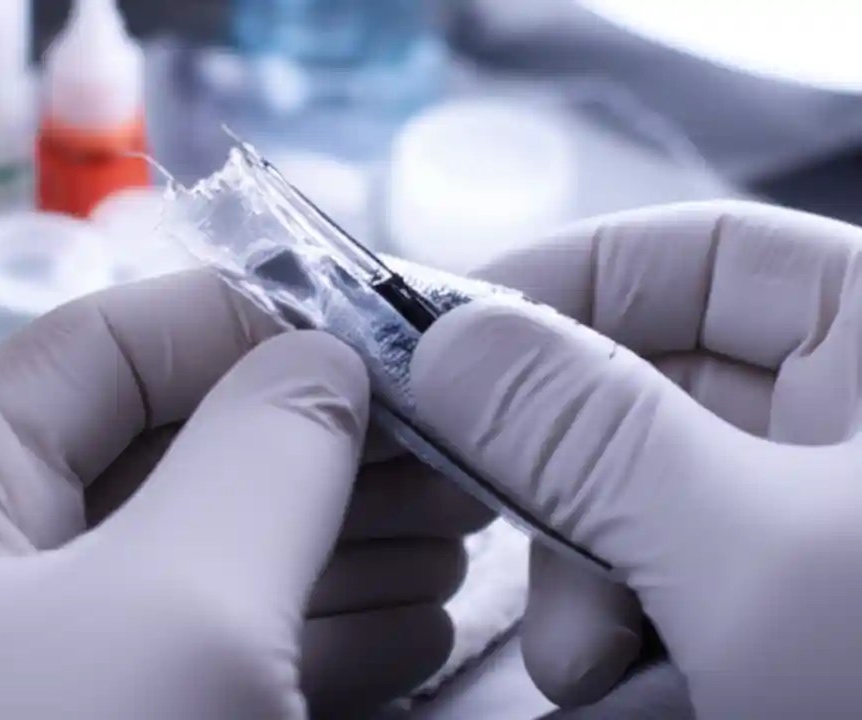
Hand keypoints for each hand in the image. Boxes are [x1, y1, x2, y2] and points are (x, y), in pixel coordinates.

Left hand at [0, 272, 491, 718]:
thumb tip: (326, 358)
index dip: (236, 323)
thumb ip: (261, 452)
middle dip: (310, 439)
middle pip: (156, 452)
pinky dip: (315, 623)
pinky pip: (211, 646)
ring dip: (333, 530)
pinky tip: (413, 610)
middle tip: (443, 437)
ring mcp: (28, 670)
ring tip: (455, 514)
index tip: (372, 329)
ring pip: (200, 553)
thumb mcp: (178, 614)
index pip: (88, 353)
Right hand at [409, 201, 861, 716]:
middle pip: (643, 374)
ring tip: (585, 653)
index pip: (695, 253)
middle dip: (556, 459)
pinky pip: (655, 568)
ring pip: (633, 486)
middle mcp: (849, 418)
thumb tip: (447, 343)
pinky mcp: (777, 602)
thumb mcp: (754, 560)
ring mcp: (812, 517)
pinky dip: (611, 615)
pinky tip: (616, 674)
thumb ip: (587, 437)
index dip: (558, 278)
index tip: (439, 339)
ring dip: (577, 561)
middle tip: (488, 510)